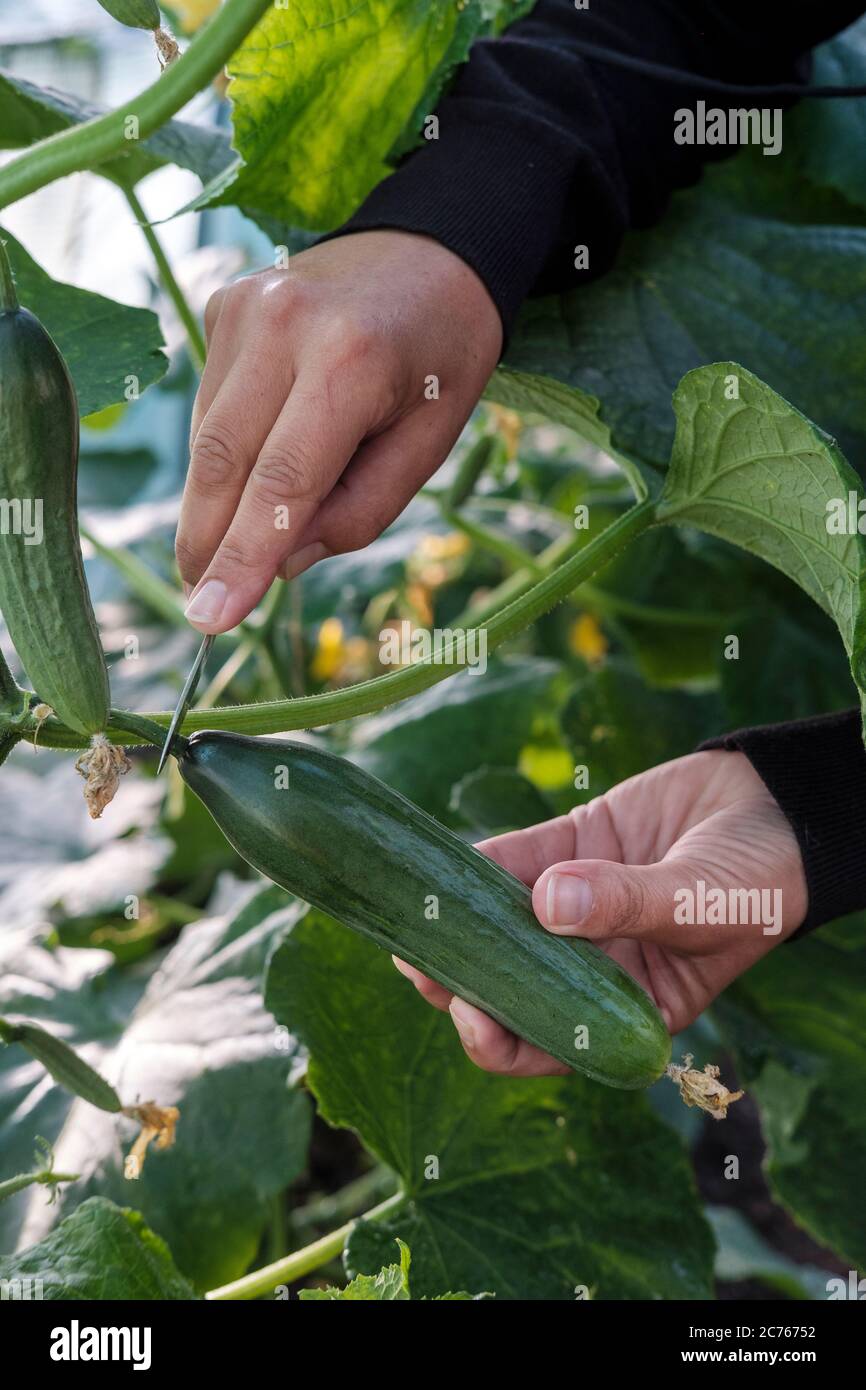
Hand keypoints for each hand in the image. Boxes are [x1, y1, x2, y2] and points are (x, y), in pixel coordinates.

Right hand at [176, 230, 502, 631]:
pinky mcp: (223, 304)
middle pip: (223, 463)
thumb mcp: (428, 447)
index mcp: (350, 361)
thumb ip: (360, 514)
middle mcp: (284, 325)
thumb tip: (282, 565)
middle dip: (208, 544)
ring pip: (207, 439)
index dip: (242, 558)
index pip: (280, 483)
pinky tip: (261, 455)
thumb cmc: (441, 360)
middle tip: (205, 601)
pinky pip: (211, 404)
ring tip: (253, 521)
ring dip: (218, 500)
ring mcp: (244, 307)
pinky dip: (226, 453)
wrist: (432, 250)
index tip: (210, 618)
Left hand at [394, 750, 807, 1075]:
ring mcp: (575, 906)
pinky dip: (479, 864)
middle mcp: (594, 965)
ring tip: (415, 917)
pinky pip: (514, 861)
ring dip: (457, 923)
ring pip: (501, 923)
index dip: (504, 1038)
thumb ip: (629, 904)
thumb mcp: (700, 904)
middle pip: (513, 985)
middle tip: (417, 965)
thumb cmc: (760, 880)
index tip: (471, 1013)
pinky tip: (445, 865)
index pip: (553, 1041)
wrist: (780, 807)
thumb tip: (547, 902)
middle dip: (461, 981)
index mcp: (631, 1008)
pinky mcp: (569, 849)